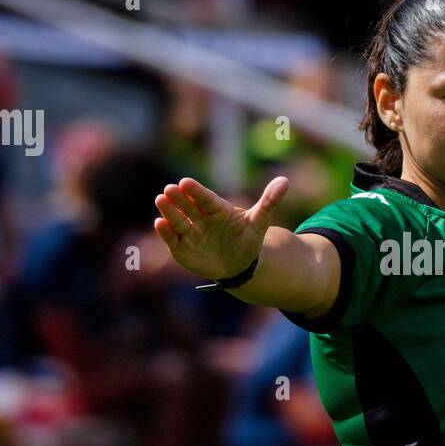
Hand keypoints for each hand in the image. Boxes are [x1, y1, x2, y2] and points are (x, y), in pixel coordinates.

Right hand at [154, 176, 287, 281]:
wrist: (239, 264)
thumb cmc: (248, 239)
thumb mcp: (259, 222)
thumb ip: (269, 202)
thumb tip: (285, 180)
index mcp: (217, 208)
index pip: (205, 198)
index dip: (196, 191)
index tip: (186, 182)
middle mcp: (201, 218)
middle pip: (188, 206)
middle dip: (178, 198)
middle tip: (169, 189)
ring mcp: (191, 232)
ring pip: (178, 220)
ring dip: (169, 211)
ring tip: (160, 200)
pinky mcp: (182, 248)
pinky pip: (173, 239)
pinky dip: (166, 232)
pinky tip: (159, 223)